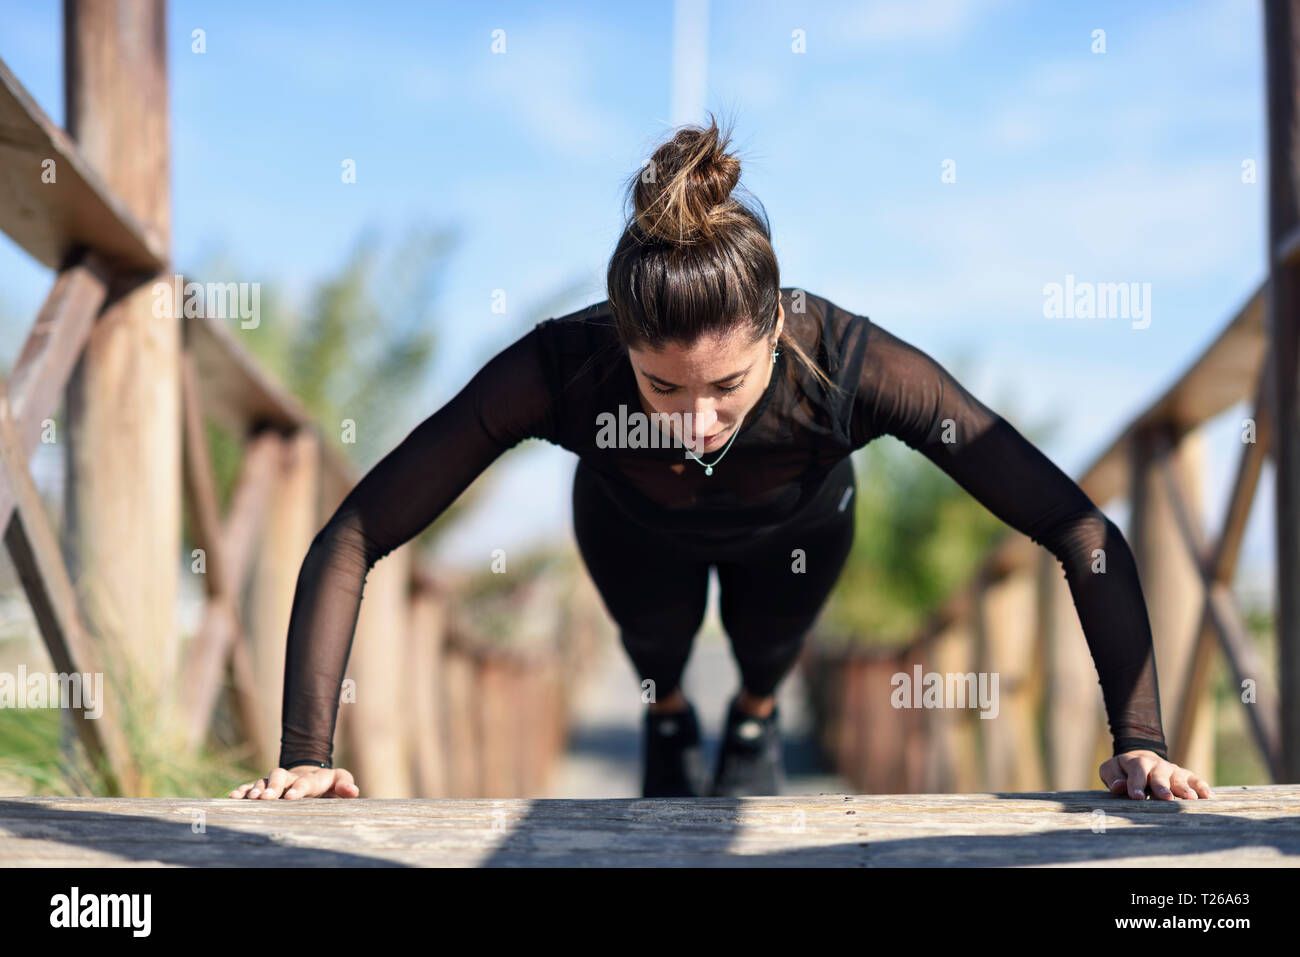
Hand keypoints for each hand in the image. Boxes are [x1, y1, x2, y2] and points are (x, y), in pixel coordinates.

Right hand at [228, 765, 358, 799]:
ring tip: (250, 799)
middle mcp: (290, 777)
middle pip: (279, 777)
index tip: (291, 797)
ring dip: (256, 789)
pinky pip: (251, 786)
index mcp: (311, 777)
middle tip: (266, 798)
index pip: (305, 781)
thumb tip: (352, 791)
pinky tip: (233, 796)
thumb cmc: (327, 783)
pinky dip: (243, 790)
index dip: (298, 788)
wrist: (310, 774)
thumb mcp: (340, 780)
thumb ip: (346, 784)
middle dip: (273, 787)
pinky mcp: (264, 786)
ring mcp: (276, 781)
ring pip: (263, 781)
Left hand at [1099, 750, 1211, 800]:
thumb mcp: (1111, 770)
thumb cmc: (1124, 771)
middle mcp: (1157, 765)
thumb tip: (1119, 787)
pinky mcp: (1185, 776)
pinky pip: (1195, 780)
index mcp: (1137, 762)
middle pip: (1160, 775)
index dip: (1136, 783)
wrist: (1141, 760)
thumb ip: (1113, 778)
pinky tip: (1207, 796)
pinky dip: (1201, 786)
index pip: (1137, 771)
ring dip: (1184, 787)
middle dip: (1162, 786)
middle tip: (1166, 798)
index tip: (1136, 797)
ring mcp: (1172, 770)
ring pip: (1179, 777)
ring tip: (1190, 798)